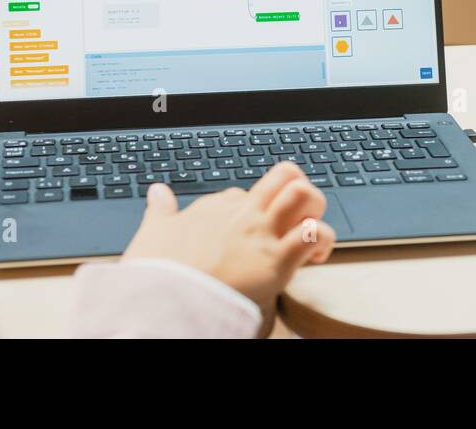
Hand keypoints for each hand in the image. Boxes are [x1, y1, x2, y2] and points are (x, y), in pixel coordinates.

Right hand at [123, 162, 335, 326]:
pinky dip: (322, 242)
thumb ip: (160, 211)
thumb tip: (157, 191)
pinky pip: (314, 235)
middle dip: (298, 189)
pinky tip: (314, 257)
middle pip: (285, 176)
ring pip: (305, 195)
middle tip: (294, 217)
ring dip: (315, 210)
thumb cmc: (158, 270)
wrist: (164, 299)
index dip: (255, 207)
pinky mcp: (276, 259)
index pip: (246, 192)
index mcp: (216, 207)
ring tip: (308, 232)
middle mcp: (243, 213)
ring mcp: (262, 233)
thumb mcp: (153, 232)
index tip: (252, 228)